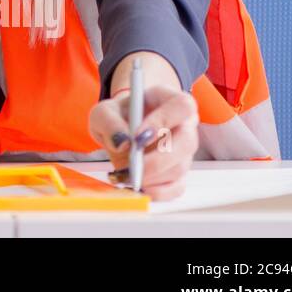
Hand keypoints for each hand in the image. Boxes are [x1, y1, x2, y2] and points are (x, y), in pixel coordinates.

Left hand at [89, 57, 198, 201]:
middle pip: (187, 142)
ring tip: (126, 174)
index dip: (163, 122)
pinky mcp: (179, 172)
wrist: (121, 130)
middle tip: (133, 167)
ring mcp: (184, 151)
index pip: (181, 106)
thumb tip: (123, 143)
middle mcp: (184, 124)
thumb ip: (109, 122)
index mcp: (170, 100)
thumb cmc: (117, 116)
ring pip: (180, 167)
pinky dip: (158, 191)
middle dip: (158, 159)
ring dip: (152, 176)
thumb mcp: (104, 112)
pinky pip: (177, 186)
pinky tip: (139, 186)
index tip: (137, 137)